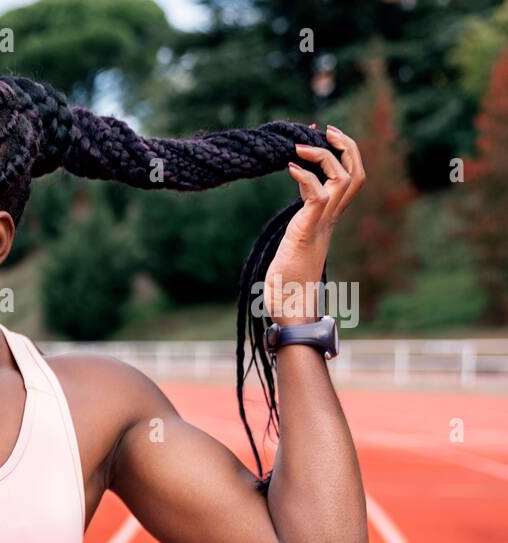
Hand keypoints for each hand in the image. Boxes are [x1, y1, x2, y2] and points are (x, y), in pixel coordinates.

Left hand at [263, 124, 366, 322]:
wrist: (290, 310)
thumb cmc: (287, 287)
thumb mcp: (292, 250)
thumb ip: (296, 234)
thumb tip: (287, 236)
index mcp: (329, 222)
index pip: (350, 181)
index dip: (342, 156)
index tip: (323, 138)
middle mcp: (331, 221)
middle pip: (357, 174)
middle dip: (347, 147)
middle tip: (327, 130)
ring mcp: (322, 226)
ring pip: (344, 179)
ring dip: (324, 156)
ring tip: (301, 145)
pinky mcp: (307, 232)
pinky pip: (317, 195)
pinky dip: (305, 176)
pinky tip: (289, 167)